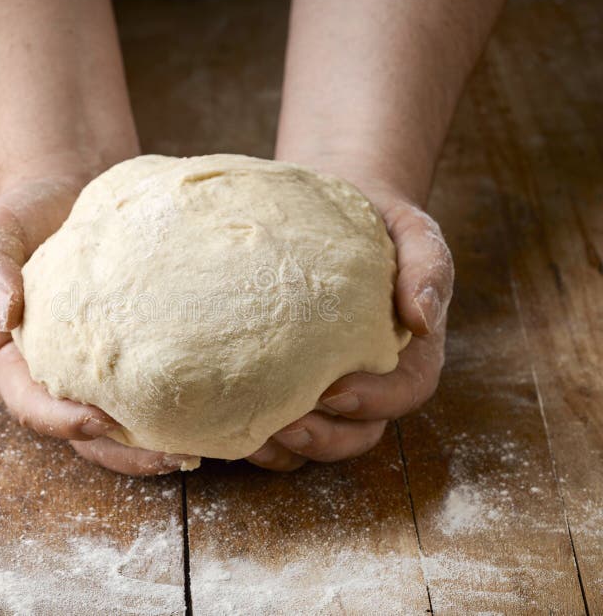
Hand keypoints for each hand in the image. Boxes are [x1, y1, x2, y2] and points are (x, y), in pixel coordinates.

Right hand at [0, 179, 187, 475]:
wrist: (71, 192)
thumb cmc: (28, 216)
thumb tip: (3, 311)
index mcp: (17, 362)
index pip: (33, 406)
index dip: (63, 422)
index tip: (102, 420)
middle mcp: (61, 375)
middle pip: (90, 433)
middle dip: (130, 454)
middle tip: (176, 457)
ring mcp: (103, 368)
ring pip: (129, 422)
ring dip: (162, 442)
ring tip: (207, 448)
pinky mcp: (140, 350)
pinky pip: (158, 384)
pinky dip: (185, 404)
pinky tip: (223, 404)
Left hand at [247, 186, 453, 470]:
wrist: (335, 207)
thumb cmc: (379, 226)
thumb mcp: (414, 234)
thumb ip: (428, 269)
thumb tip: (423, 319)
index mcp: (408, 351)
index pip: (406, 390)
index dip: (376, 401)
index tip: (335, 393)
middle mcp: (371, 379)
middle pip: (360, 432)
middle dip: (326, 439)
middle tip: (287, 426)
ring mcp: (328, 386)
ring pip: (319, 439)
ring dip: (288, 449)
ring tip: (252, 437)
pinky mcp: (289, 381)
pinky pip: (279, 423)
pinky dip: (258, 436)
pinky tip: (227, 425)